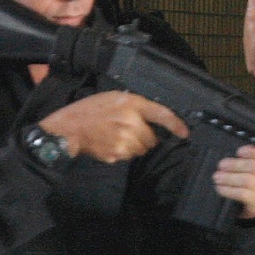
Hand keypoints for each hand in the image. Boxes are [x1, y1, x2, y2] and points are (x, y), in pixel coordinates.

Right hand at [39, 90, 188, 163]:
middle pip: (152, 139)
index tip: (185, 133)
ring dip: (134, 146)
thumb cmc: (91, 109)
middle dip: (145, 138)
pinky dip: (122, 153)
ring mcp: (124, 141)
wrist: (69, 127)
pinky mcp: (116, 154)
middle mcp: (131, 123)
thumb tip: (153, 122)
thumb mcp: (115, 98)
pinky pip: (128, 157)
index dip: (176, 125)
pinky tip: (110, 143)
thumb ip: (135, 107)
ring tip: (117, 137)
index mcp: (132, 105)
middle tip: (128, 131)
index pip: (162, 114)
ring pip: (141, 150)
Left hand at [213, 144, 254, 218]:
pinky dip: (230, 191)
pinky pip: (244, 195)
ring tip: (217, 177)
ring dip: (229, 178)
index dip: (254, 152)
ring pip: (249, 181)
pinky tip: (220, 188)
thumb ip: (249, 155)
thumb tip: (234, 152)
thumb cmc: (252, 175)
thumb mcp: (253, 160)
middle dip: (236, 165)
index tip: (239, 152)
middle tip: (221, 165)